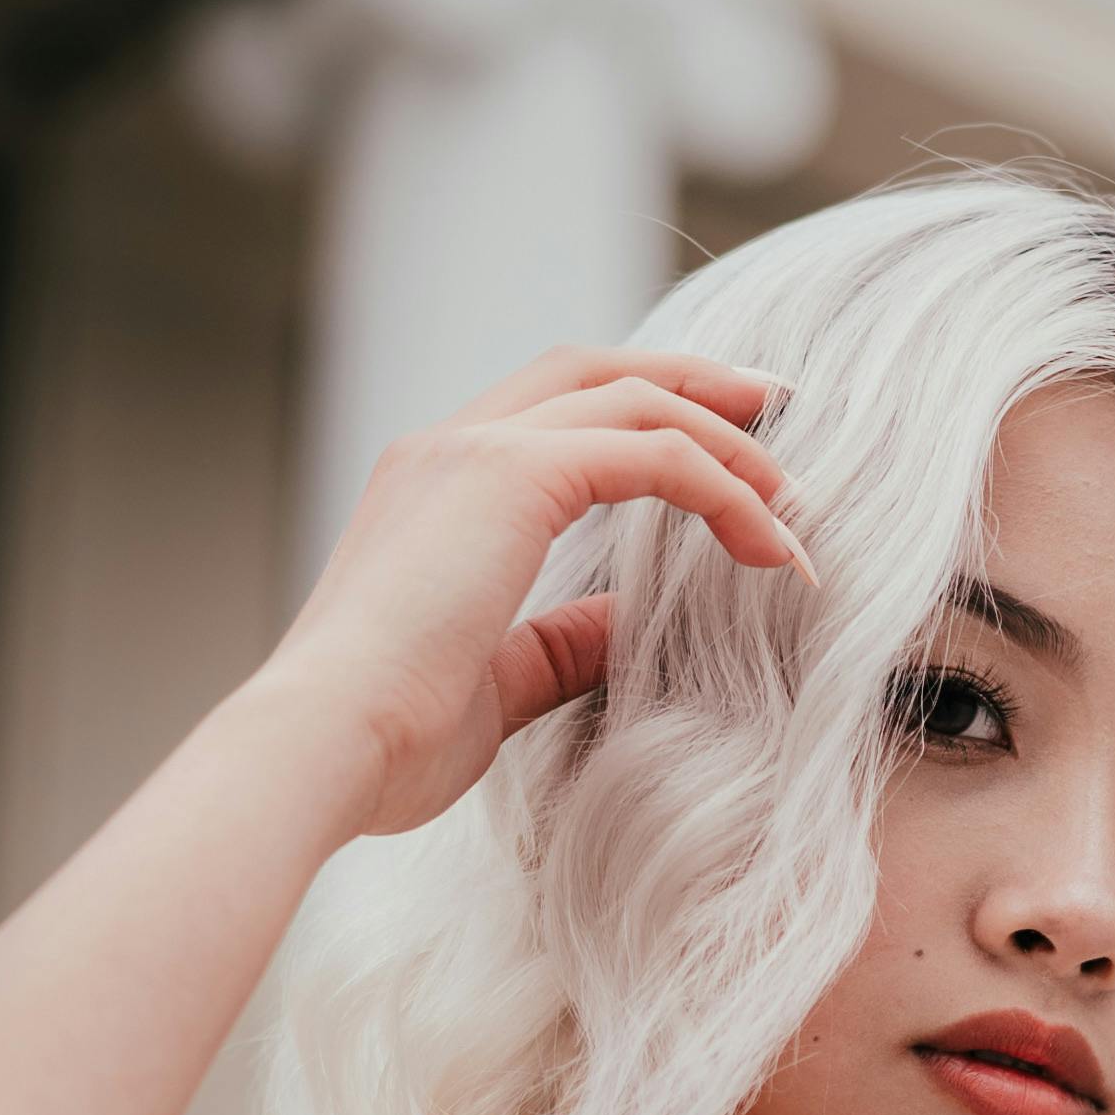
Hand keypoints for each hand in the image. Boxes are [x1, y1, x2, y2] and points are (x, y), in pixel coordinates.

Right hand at [259, 348, 798, 848]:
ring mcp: (476, 450)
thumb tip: (625, 625)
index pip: (550, 413)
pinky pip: (655, 453)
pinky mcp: (514, 476)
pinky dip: (725, 485)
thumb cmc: (387, 739)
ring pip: (635, 397)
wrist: (324, 743)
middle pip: (596, 371)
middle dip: (694, 382)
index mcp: (433, 487)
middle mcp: (449, 447)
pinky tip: (771, 541)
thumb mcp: (495, 682)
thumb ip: (560, 642)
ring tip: (791, 489)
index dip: (642, 416)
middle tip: (772, 408)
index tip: (720, 451)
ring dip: (727, 435)